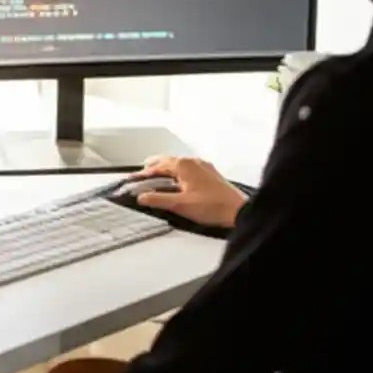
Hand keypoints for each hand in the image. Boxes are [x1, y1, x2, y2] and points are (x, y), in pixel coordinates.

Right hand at [131, 156, 247, 227]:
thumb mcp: (180, 205)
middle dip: (154, 166)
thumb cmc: (213, 206)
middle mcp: (194, 162)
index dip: (144, 174)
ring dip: (167, 169)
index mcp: (184, 165)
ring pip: (179, 164)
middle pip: (168, 161)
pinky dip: (178, 172)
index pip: (157, 166)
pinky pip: (189, 169)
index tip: (134, 179)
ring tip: (158, 175)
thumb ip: (158, 200)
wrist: (238, 211)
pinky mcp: (210, 174)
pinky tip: (179, 181)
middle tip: (143, 172)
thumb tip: (142, 197)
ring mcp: (203, 167)